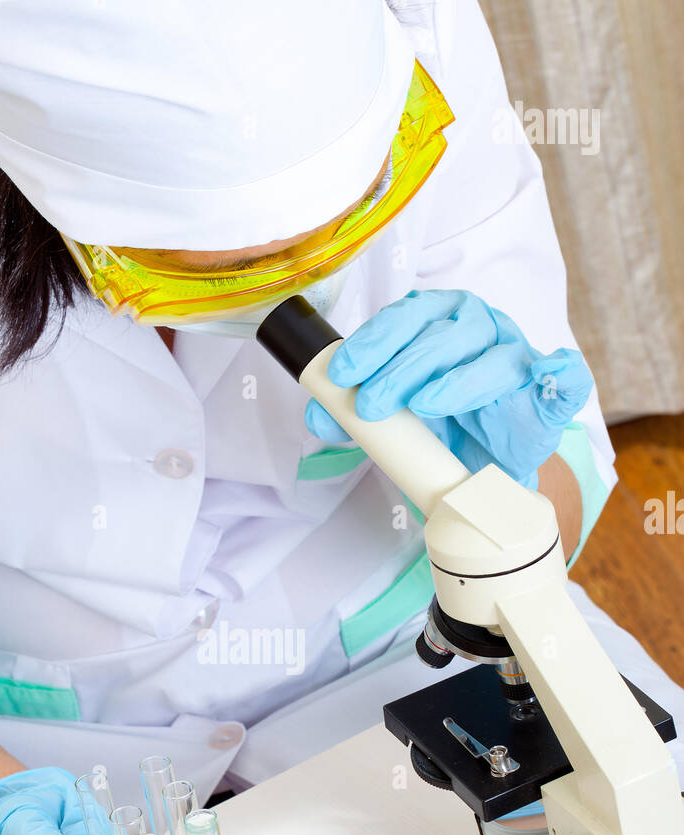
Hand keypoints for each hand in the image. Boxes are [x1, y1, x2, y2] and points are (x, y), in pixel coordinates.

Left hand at [305, 289, 592, 481]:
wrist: (492, 466)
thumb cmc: (444, 428)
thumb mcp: (396, 421)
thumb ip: (356, 414)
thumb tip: (319, 415)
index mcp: (440, 324)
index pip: (406, 317)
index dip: (374, 340)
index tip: (342, 372)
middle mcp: (481, 330)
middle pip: (445, 335)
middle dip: (403, 367)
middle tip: (373, 403)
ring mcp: (520, 358)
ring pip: (493, 357)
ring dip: (457, 380)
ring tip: (425, 405)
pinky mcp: (552, 393)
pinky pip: (566, 377)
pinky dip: (561, 374)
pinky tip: (551, 374)